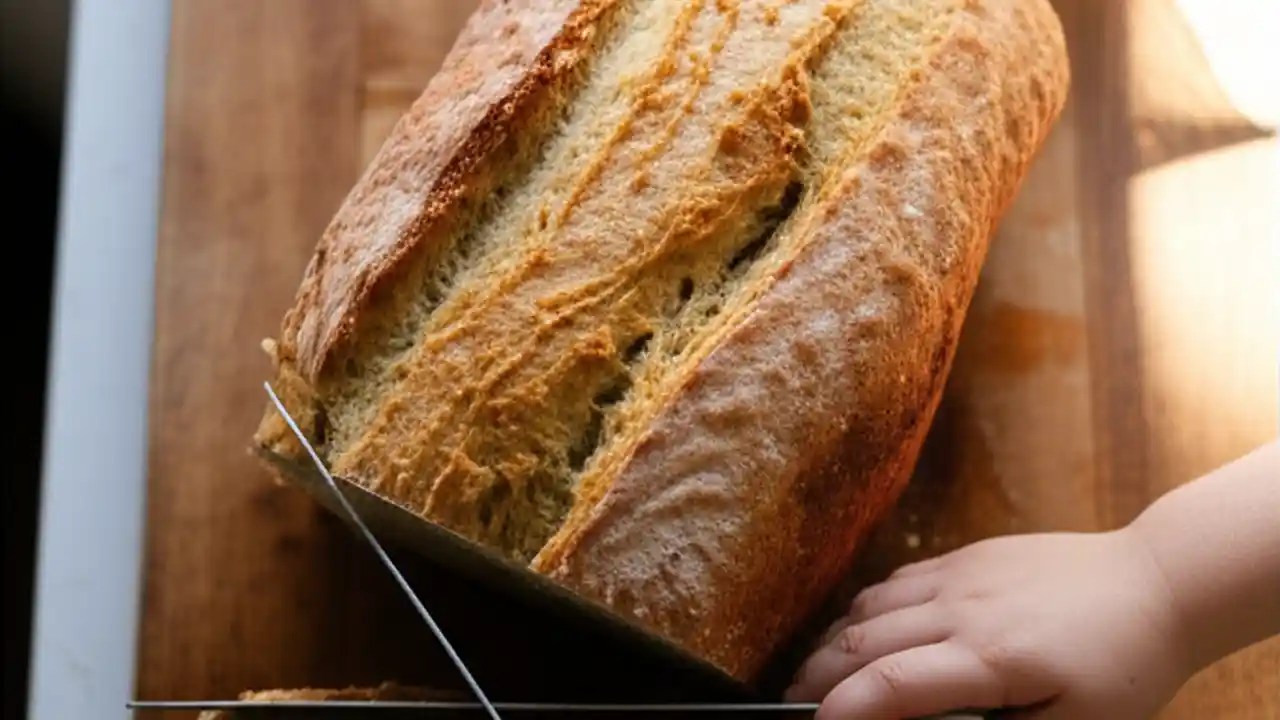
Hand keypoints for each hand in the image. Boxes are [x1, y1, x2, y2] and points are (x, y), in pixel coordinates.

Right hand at [786, 529, 1193, 718]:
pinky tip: (858, 633)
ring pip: (868, 606)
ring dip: (831, 643)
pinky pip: (895, 582)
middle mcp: (964, 608)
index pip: (889, 684)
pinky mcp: (966, 556)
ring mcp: (961, 574)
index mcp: (992, 658)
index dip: (840, 711)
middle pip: (859, 641)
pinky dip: (861, 611)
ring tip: (815, 677)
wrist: (1157, 582)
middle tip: (793, 708)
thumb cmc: (1124, 669)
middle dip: (815, 679)